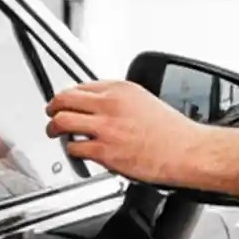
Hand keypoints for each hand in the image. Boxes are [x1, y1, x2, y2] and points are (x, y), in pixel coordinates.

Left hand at [45, 80, 207, 185]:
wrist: (187, 151)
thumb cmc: (172, 131)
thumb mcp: (144, 100)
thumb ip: (119, 100)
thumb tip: (98, 104)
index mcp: (121, 89)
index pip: (80, 86)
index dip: (68, 95)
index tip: (64, 101)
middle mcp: (110, 105)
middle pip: (63, 99)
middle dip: (52, 107)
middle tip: (50, 113)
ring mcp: (105, 128)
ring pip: (61, 122)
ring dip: (53, 128)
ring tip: (53, 132)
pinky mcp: (104, 151)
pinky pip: (74, 148)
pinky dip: (71, 150)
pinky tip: (77, 151)